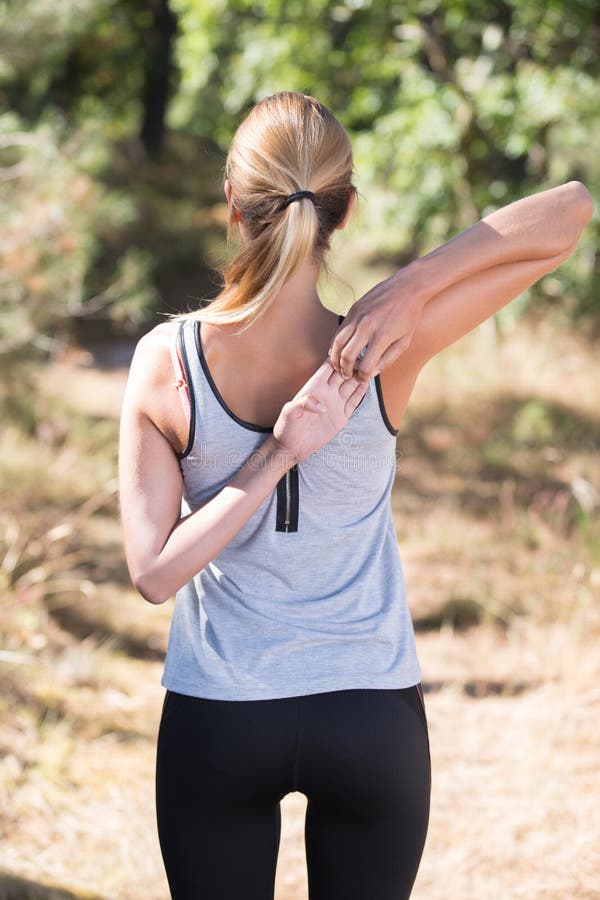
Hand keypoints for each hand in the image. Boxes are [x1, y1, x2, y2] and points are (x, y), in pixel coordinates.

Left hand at [273, 359, 368, 462]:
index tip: (348, 348)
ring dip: (360, 376)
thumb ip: (303, 403)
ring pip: (351, 385)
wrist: (292, 447)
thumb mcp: (289, 413)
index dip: (338, 357)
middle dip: (353, 363)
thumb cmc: (286, 428)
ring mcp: (335, 403)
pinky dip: (361, 392)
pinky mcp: (342, 415)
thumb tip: (322, 405)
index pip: (328, 367)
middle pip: (343, 373)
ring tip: (370, 366)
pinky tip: (367, 383)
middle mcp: (327, 391)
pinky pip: (354, 401)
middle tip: (365, 356)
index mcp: (314, 386)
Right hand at [328, 265, 425, 380]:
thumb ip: (388, 359)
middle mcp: (366, 328)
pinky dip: (336, 345)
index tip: (362, 379)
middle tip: (348, 376)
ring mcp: (357, 318)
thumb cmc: (408, 316)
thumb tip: (371, 372)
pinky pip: (338, 331)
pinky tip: (339, 352)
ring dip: (336, 359)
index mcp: (382, 338)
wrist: (406, 288)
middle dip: (346, 371)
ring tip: (340, 366)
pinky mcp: (352, 310)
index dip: (362, 377)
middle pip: (347, 357)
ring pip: (337, 344)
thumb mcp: (404, 341)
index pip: (365, 367)